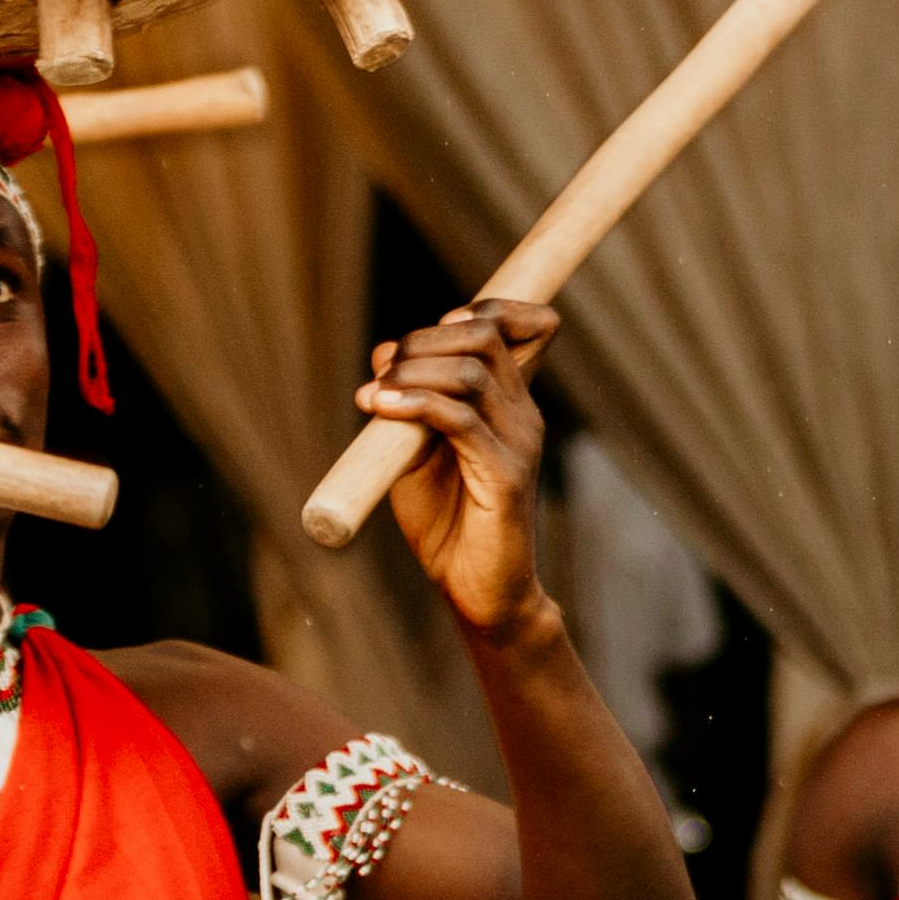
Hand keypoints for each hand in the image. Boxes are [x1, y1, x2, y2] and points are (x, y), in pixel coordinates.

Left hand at [359, 299, 567, 645]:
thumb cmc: (447, 523)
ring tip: (373, 396)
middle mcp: (524, 414)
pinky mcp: (506, 476)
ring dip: (412, 371)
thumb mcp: (417, 450)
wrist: (477, 592)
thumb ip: (408, 401)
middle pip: (484, 335)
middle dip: (425, 338)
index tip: (432, 326)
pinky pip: (459, 420)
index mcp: (511, 404)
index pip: (525, 324)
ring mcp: (520, 442)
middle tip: (385, 369)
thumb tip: (385, 353)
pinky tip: (380, 407)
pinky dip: (414, 404)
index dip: (483, 307)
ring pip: (471, 371)